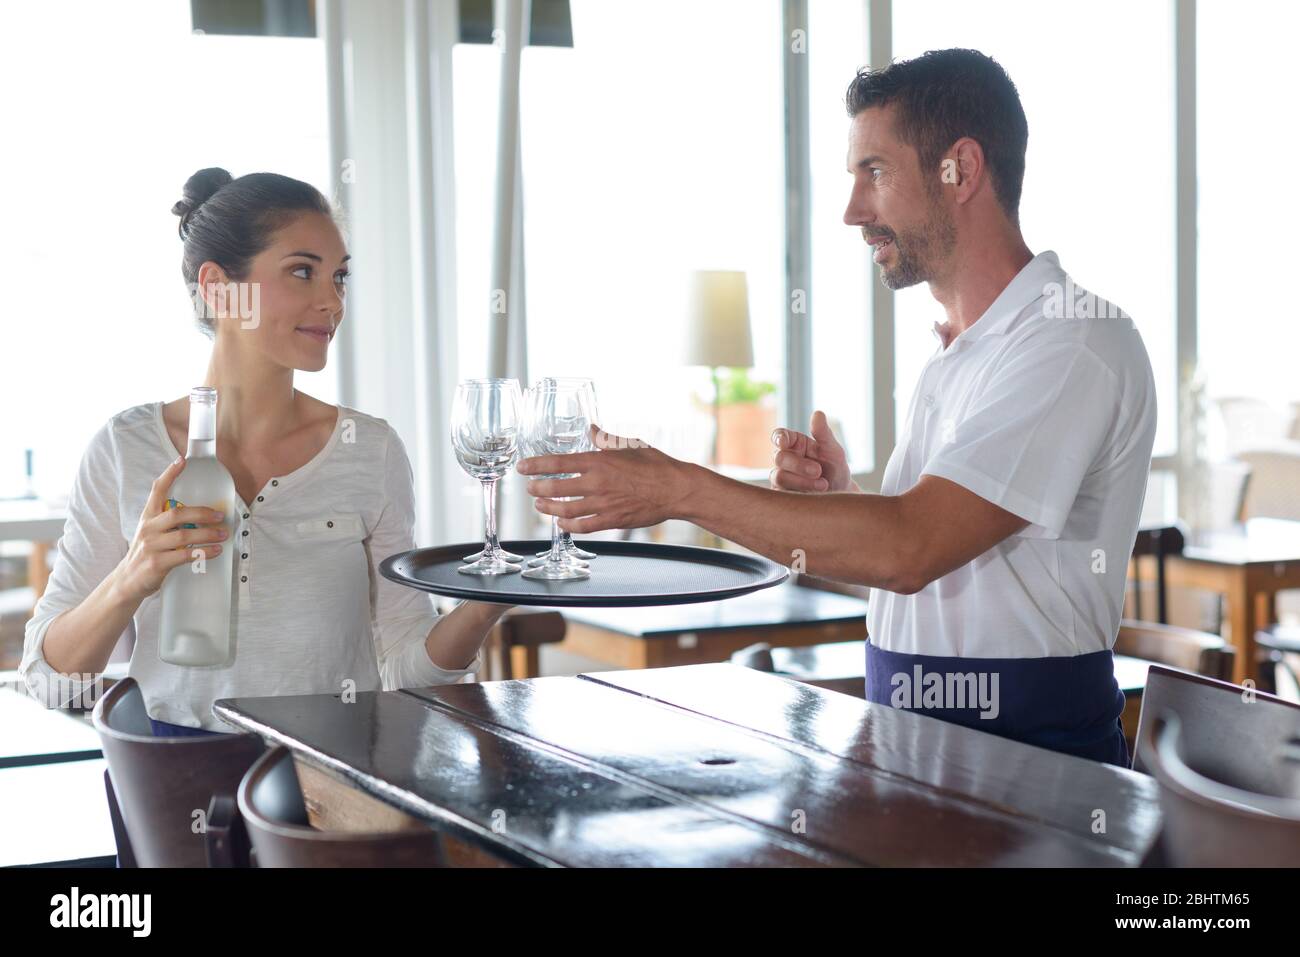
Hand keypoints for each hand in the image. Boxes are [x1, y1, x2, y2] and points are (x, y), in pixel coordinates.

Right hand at [112, 456, 228, 604]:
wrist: (128, 581)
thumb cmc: (146, 553)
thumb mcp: (152, 532)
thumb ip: (169, 522)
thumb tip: (202, 514)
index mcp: (148, 517)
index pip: (157, 490)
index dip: (170, 474)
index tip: (182, 460)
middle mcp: (148, 528)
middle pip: (178, 513)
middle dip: (202, 512)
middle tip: (221, 515)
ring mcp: (152, 546)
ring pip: (185, 535)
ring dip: (208, 534)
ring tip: (224, 534)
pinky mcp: (157, 563)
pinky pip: (185, 555)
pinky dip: (203, 552)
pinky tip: (215, 551)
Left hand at [516, 425, 694, 533]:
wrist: (675, 489)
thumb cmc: (656, 464)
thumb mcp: (629, 445)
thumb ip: (606, 439)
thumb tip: (592, 429)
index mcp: (599, 461)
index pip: (557, 462)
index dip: (535, 465)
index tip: (523, 468)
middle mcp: (596, 483)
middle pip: (555, 488)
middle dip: (537, 488)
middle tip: (530, 488)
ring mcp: (603, 504)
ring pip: (565, 510)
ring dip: (548, 508)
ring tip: (540, 505)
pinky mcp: (612, 520)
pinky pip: (583, 526)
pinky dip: (568, 526)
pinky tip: (561, 523)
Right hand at [770, 410, 858, 492]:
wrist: (840, 493)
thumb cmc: (835, 467)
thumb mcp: (833, 449)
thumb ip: (823, 433)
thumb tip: (818, 413)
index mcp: (794, 443)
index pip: (779, 436)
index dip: (779, 438)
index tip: (783, 442)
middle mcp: (784, 459)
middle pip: (779, 458)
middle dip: (798, 465)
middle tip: (818, 471)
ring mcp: (781, 477)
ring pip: (779, 477)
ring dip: (801, 481)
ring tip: (823, 485)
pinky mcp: (782, 494)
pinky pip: (781, 494)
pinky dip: (798, 493)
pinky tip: (813, 495)